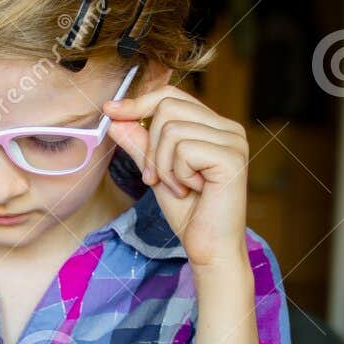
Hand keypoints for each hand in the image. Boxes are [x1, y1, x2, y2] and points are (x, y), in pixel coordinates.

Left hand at [105, 84, 250, 272]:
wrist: (208, 248)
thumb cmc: (189, 214)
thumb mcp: (157, 172)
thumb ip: (140, 144)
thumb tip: (115, 117)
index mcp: (213, 127)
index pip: (171, 95)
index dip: (138, 101)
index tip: (110, 110)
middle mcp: (228, 128)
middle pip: (168, 107)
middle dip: (151, 147)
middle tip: (157, 178)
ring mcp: (233, 140)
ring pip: (172, 130)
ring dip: (164, 165)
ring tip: (179, 188)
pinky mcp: (231, 156)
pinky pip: (184, 149)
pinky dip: (177, 174)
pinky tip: (192, 190)